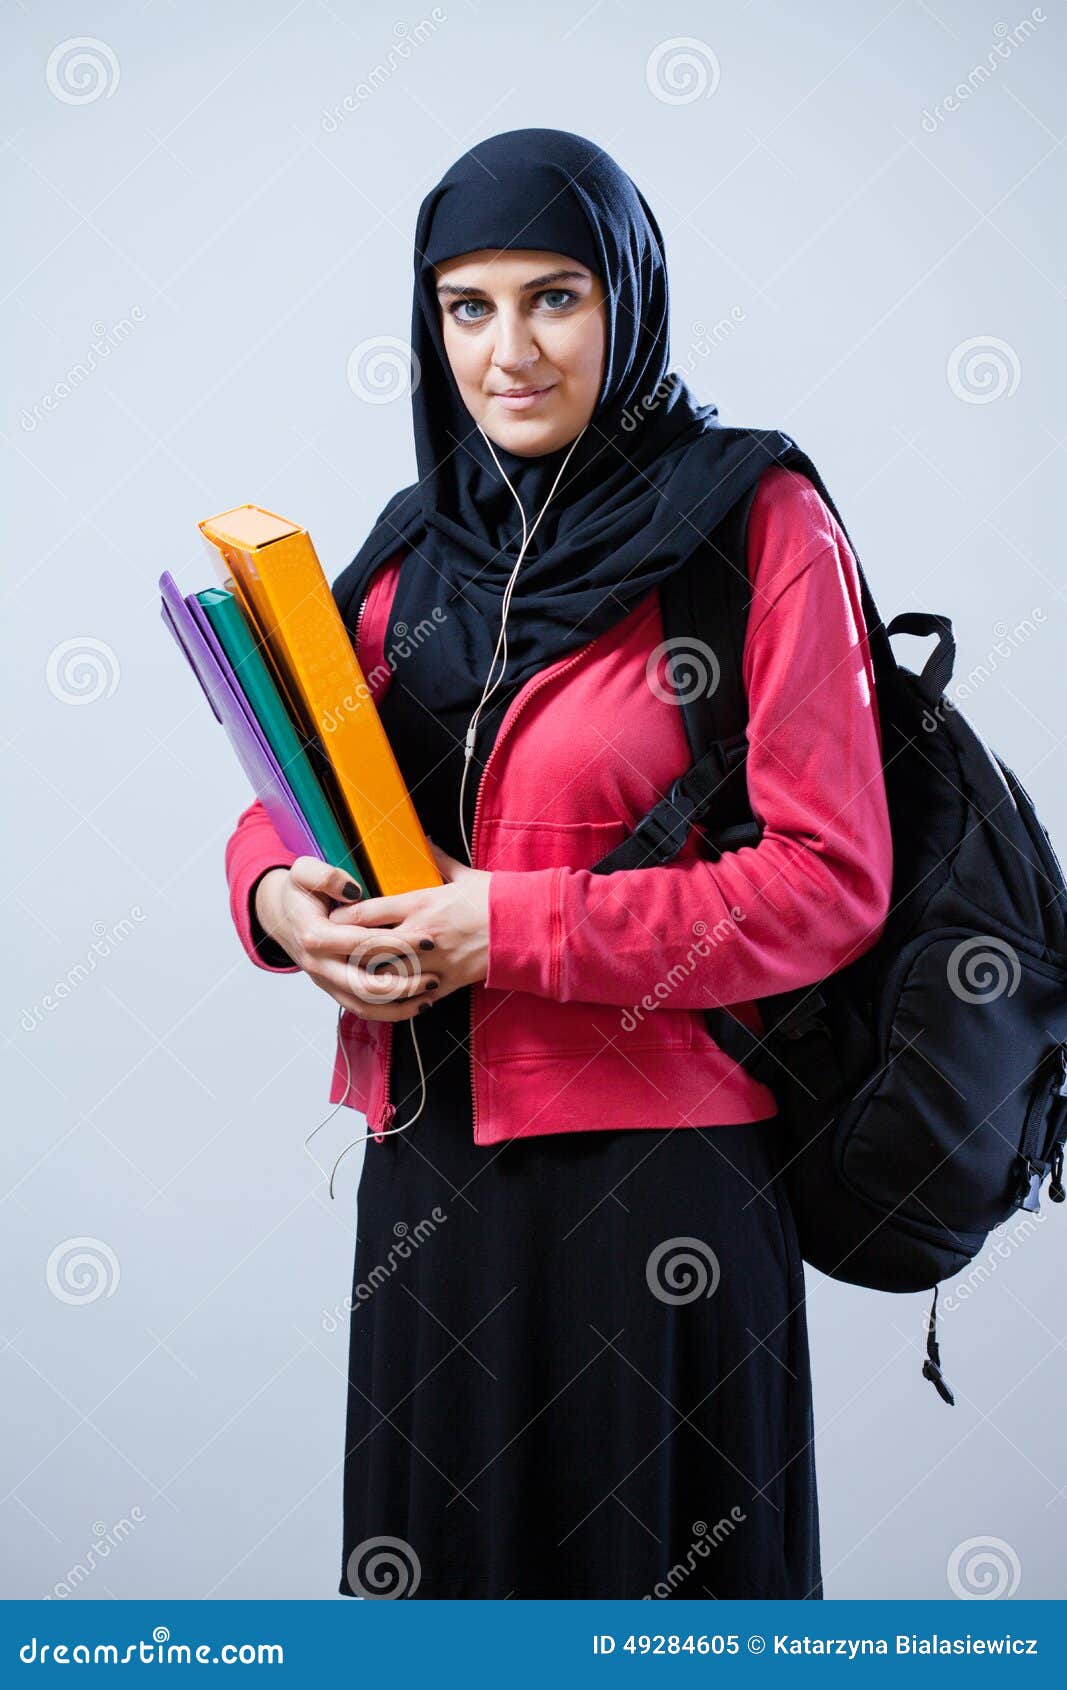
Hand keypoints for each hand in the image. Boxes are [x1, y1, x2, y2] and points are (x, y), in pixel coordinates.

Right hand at [254, 856, 442, 1020]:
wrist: (280, 916)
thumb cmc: (299, 892)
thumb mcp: (303, 872)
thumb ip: (326, 876)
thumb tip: (354, 892)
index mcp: (315, 936)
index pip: (362, 944)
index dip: (396, 943)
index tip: (426, 938)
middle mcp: (319, 965)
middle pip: (365, 984)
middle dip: (405, 980)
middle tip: (436, 972)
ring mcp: (326, 982)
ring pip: (365, 1005)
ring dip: (401, 1002)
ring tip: (432, 990)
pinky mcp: (334, 990)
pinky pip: (363, 1010)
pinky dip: (391, 1012)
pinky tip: (418, 1003)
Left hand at [325, 840, 490, 1017]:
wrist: (526, 927)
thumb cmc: (496, 898)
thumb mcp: (464, 875)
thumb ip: (438, 859)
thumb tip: (424, 839)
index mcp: (422, 903)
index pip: (370, 910)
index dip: (344, 915)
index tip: (331, 917)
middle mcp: (421, 934)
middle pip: (369, 946)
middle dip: (346, 949)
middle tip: (330, 950)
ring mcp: (433, 960)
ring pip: (386, 975)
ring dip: (367, 976)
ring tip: (350, 974)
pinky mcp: (447, 981)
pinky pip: (414, 995)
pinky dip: (397, 997)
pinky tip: (385, 996)